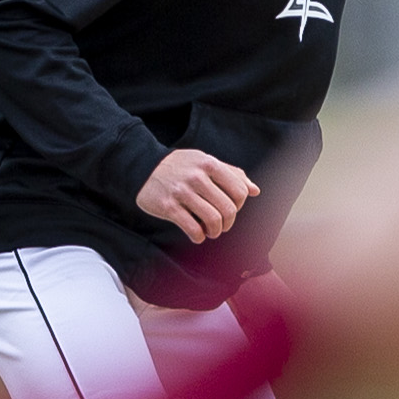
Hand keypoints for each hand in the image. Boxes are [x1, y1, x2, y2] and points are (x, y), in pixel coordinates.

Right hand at [137, 147, 259, 243]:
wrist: (143, 167)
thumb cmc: (180, 166)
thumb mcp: (205, 162)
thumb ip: (231, 174)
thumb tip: (255, 190)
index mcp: (209, 164)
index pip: (239, 191)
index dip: (239, 206)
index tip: (230, 209)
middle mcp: (197, 176)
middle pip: (228, 209)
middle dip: (228, 223)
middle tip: (222, 225)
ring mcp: (181, 192)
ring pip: (212, 220)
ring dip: (215, 231)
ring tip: (211, 231)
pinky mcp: (168, 206)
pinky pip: (192, 229)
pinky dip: (199, 236)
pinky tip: (197, 234)